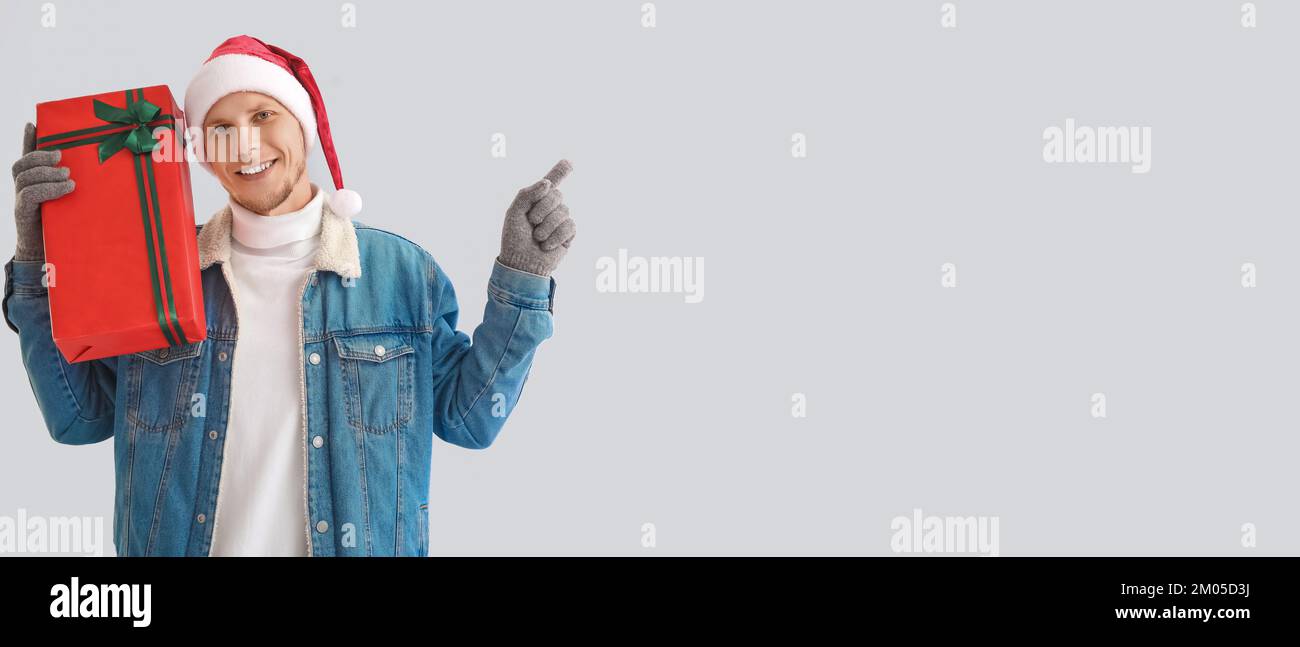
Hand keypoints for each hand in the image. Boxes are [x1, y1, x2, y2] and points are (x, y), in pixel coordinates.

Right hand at [12, 123, 74, 261]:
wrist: (48, 254)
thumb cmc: (66, 225)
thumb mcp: (74, 202)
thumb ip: (80, 187)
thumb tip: (106, 174)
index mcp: (34, 181)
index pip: (27, 155)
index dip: (28, 140)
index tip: (34, 123)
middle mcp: (23, 187)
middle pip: (22, 163)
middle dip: (40, 155)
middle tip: (61, 156)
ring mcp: (20, 199)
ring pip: (24, 175)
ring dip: (47, 172)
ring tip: (68, 176)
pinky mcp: (23, 212)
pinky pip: (30, 194)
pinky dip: (49, 188)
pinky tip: (67, 188)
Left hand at [497, 159, 574, 276]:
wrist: (521, 263)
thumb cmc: (515, 238)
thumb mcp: (514, 212)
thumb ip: (527, 194)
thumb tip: (547, 183)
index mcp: (536, 200)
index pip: (550, 182)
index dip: (559, 172)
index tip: (568, 163)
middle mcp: (550, 207)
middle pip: (557, 195)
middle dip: (542, 208)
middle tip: (531, 222)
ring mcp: (561, 220)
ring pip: (563, 211)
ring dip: (546, 226)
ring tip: (537, 237)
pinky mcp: (569, 234)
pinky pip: (569, 226)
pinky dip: (555, 237)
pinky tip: (546, 245)